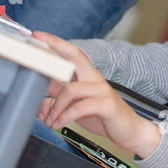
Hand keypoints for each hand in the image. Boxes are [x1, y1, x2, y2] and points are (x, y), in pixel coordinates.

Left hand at [34, 33, 160, 158]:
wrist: (130, 131)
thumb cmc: (104, 116)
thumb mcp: (78, 103)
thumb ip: (61, 92)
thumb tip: (42, 84)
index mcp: (89, 75)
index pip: (73, 53)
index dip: (56, 43)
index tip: (39, 35)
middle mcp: (96, 78)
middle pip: (77, 56)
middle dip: (56, 48)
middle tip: (37, 49)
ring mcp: (102, 90)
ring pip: (70, 89)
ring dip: (54, 106)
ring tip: (48, 120)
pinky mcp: (106, 105)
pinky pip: (79, 107)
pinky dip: (64, 117)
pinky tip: (58, 124)